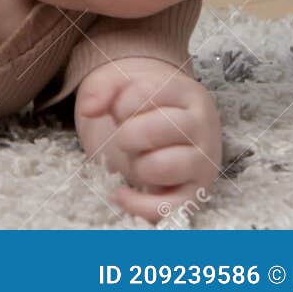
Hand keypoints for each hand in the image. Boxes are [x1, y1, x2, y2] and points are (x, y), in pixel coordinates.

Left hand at [73, 56, 221, 223]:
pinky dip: (139, 205)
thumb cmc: (143, 106)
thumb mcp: (121, 84)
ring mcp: (203, 162)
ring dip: (137, 165)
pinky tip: (121, 194)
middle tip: (129, 136)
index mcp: (187, 93)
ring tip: (139, 158)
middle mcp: (202, 127)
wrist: (164, 129)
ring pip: (161, 166)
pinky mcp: (195, 193)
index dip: (120, 104)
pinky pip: (170, 207)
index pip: (145, 93)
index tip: (120, 110)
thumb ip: (101, 88)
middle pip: (152, 130)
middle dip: (126, 135)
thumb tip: (89, 110)